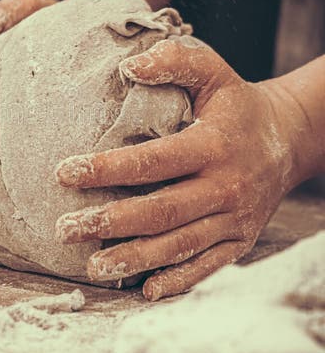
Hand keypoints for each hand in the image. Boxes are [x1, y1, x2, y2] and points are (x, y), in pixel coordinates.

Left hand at [55, 36, 303, 300]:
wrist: (289, 139)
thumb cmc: (237, 105)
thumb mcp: (214, 72)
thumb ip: (175, 62)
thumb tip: (129, 66)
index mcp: (214, 145)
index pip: (153, 162)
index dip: (106, 169)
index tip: (64, 173)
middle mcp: (225, 187)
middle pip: (160, 211)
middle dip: (109, 222)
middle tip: (65, 229)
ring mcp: (234, 219)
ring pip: (179, 245)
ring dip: (134, 259)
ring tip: (92, 267)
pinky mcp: (240, 242)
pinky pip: (207, 267)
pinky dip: (177, 281)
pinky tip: (144, 289)